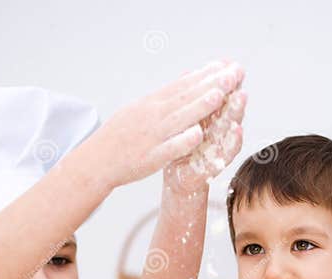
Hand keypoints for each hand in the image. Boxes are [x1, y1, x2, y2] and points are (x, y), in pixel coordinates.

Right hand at [104, 60, 244, 187]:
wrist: (97, 160)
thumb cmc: (119, 137)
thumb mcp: (139, 110)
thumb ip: (163, 98)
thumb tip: (182, 82)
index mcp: (152, 104)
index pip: (182, 85)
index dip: (203, 75)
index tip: (223, 65)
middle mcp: (153, 116)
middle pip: (186, 97)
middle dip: (211, 84)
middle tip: (233, 73)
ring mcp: (153, 136)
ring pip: (180, 118)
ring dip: (200, 106)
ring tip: (220, 95)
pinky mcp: (151, 157)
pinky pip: (170, 148)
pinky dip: (184, 140)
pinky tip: (199, 133)